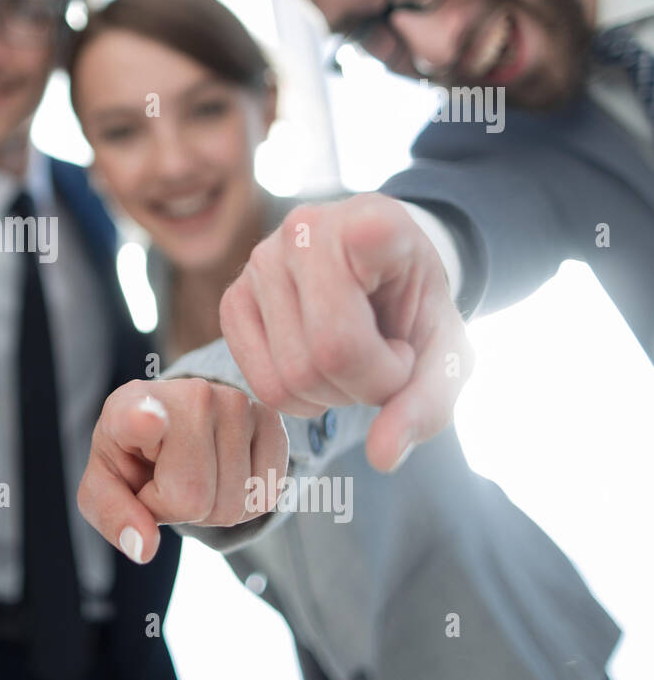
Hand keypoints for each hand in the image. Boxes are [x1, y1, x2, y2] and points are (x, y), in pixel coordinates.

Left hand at [77, 378, 287, 563]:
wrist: (174, 419)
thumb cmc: (135, 454)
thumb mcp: (107, 484)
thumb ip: (113, 514)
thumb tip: (144, 548)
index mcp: (130, 407)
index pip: (138, 415)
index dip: (142, 420)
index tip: (149, 419)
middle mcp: (190, 395)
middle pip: (194, 498)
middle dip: (178, 510)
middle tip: (168, 482)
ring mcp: (236, 403)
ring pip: (233, 505)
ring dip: (212, 509)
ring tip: (195, 476)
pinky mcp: (272, 420)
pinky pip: (266, 498)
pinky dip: (244, 505)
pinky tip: (224, 475)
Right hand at [219, 193, 473, 470]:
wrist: (386, 278)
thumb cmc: (415, 309)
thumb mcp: (447, 354)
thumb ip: (427, 403)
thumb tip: (382, 457)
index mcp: (372, 221)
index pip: (358, 307)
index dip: (387, 354)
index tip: (404, 334)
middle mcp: (304, 229)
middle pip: (327, 357)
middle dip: (368, 386)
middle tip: (387, 363)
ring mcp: (258, 261)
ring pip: (290, 377)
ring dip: (334, 394)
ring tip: (355, 360)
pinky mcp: (232, 297)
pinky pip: (259, 384)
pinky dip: (298, 399)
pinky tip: (321, 368)